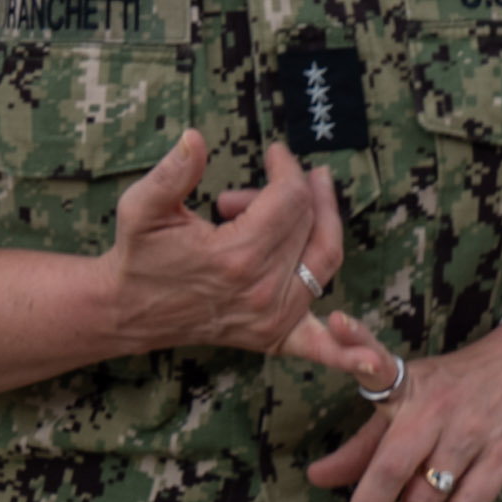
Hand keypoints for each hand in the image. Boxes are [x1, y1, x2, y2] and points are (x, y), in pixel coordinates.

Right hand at [96, 134, 347, 359]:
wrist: (128, 310)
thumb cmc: (138, 255)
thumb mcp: (142, 207)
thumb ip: (172, 173)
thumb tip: (195, 138)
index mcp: (235, 257)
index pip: (290, 199)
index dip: (288, 168)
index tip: (276, 152)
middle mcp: (262, 291)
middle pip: (309, 224)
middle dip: (296, 191)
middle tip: (277, 176)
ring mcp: (272, 318)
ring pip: (325, 261)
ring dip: (319, 225)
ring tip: (294, 200)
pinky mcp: (273, 337)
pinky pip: (321, 344)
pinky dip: (350, 354)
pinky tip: (374, 363)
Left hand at [307, 308, 501, 501]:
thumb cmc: (463, 386)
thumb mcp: (412, 401)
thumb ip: (363, 445)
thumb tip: (317, 479)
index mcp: (409, 386)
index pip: (379, 367)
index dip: (357, 347)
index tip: (335, 323)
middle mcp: (437, 407)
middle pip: (392, 466)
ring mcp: (474, 432)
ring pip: (427, 497)